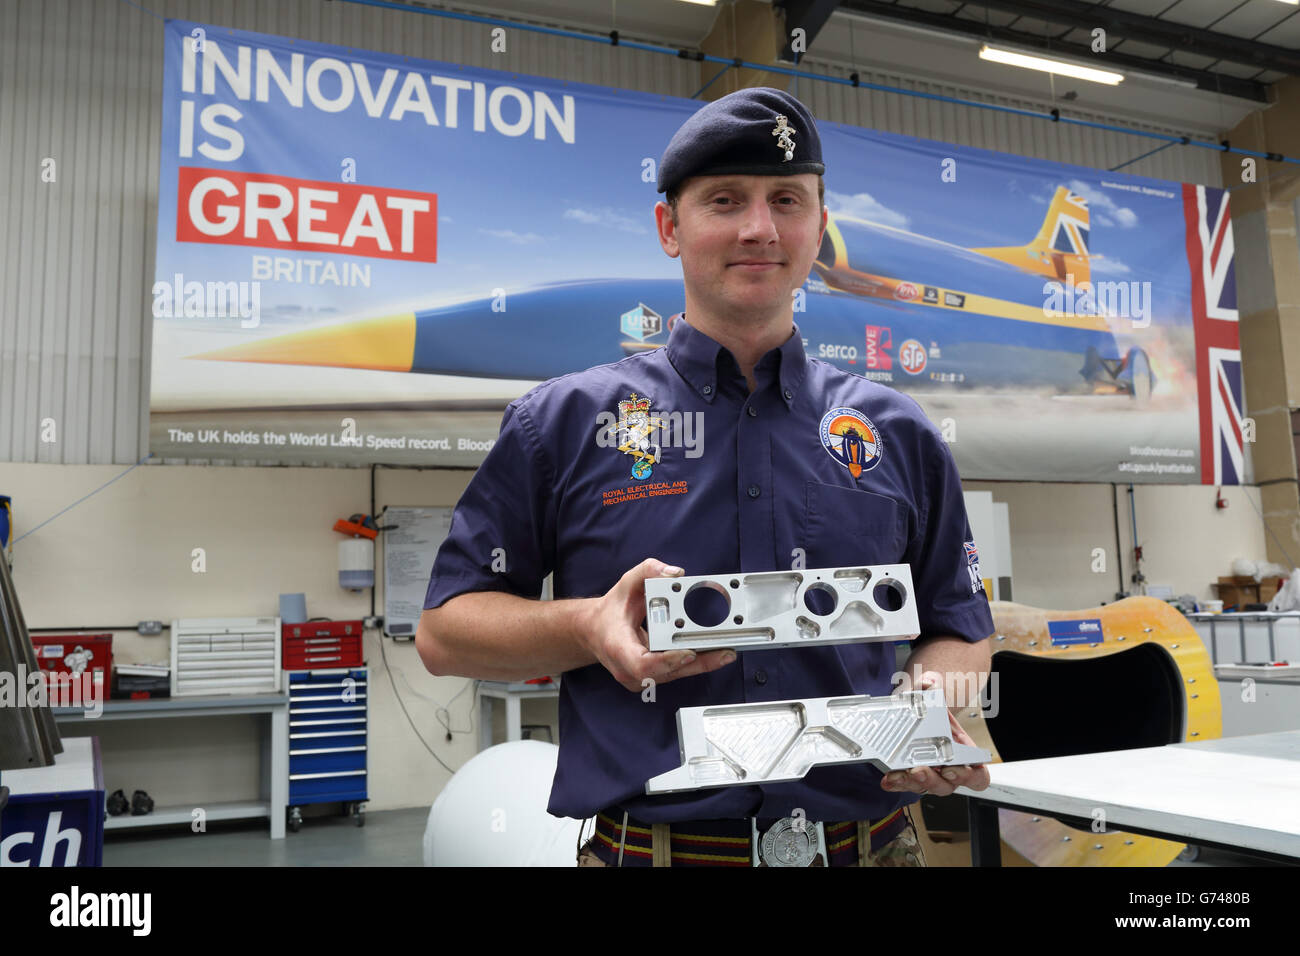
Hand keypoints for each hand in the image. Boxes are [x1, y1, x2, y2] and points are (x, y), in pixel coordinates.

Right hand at [578, 558, 736, 692]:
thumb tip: (674, 573)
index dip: (668, 661)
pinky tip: (715, 654)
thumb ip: (648, 571)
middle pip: (668, 673)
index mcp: (618, 647)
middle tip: (724, 651)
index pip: (643, 664)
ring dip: (701, 665)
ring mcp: (639, 678)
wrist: (595, 632)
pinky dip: (695, 664)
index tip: (688, 653)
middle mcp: (628, 668)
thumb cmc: (610, 612)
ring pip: (675, 675)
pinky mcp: (651, 678)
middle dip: (698, 662)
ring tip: (726, 652)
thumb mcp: (625, 583)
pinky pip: (675, 673)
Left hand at [882, 670, 989, 795]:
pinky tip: (886, 778)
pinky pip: (905, 784)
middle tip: (919, 770)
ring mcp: (929, 773)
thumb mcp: (933, 694)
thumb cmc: (933, 709)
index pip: (977, 774)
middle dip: (932, 780)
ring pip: (924, 787)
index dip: (968, 776)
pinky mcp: (910, 775)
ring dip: (910, 783)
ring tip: (898, 774)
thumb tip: (928, 683)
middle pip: (947, 785)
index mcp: (964, 753)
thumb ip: (932, 686)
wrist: (916, 711)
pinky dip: (896, 782)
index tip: (952, 769)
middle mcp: (948, 768)